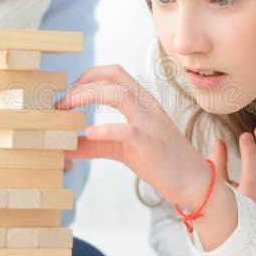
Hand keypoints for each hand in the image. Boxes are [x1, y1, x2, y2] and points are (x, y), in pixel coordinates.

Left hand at [56, 65, 212, 207]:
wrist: (193, 182)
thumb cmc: (159, 161)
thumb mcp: (120, 149)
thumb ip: (94, 145)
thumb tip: (65, 147)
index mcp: (143, 102)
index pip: (114, 73)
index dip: (88, 76)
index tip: (69, 92)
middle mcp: (147, 106)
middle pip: (115, 77)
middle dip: (84, 83)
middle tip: (62, 101)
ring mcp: (150, 124)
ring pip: (120, 95)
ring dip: (88, 96)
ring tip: (66, 109)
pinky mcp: (151, 145)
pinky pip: (127, 130)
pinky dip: (105, 129)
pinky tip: (89, 134)